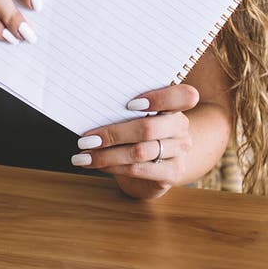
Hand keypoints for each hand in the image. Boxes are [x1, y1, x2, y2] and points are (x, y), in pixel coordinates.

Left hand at [71, 84, 199, 198]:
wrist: (155, 163)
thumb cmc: (137, 130)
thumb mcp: (135, 115)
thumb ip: (124, 108)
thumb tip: (90, 106)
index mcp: (175, 104)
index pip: (183, 96)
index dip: (159, 98)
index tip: (130, 104)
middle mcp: (180, 126)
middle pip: (148, 128)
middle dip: (112, 134)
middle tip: (85, 139)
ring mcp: (179, 150)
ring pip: (139, 151)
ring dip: (106, 155)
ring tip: (84, 156)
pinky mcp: (172, 172)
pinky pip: (139, 169)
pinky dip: (113, 167)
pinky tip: (98, 165)